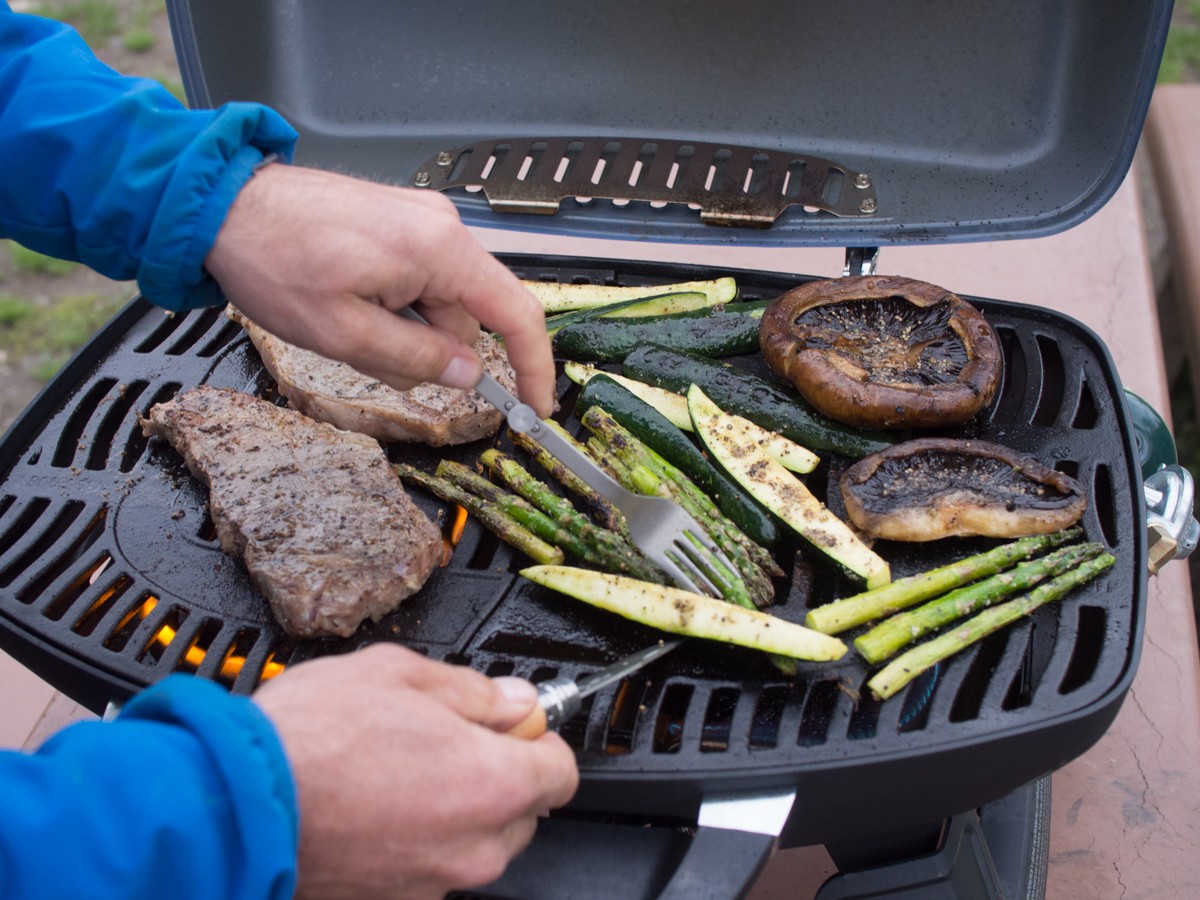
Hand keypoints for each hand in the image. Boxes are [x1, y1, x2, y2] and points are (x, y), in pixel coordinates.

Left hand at [205, 164, 555, 415]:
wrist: (222, 205)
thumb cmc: (271, 257)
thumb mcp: (344, 334)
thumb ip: (415, 358)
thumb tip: (467, 374)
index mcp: (437, 249)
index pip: (516, 314)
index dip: (534, 367)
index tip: (534, 405)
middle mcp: (438, 225)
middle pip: (470, 313)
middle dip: (434, 350)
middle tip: (375, 359)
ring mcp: (419, 219)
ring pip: (440, 300)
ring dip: (406, 329)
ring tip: (346, 322)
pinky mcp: (398, 221)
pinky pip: (419, 278)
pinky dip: (395, 306)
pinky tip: (350, 303)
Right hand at [253, 644, 578, 898]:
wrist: (231, 805)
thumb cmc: (309, 738)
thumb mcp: (400, 674)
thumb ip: (474, 691)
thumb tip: (514, 701)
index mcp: (492, 784)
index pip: (561, 771)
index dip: (537, 740)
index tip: (510, 724)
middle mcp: (474, 847)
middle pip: (522, 809)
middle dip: (496, 773)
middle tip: (442, 740)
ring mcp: (433, 884)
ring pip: (476, 842)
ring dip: (456, 810)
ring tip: (396, 772)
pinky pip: (431, 867)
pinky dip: (417, 840)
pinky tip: (373, 806)